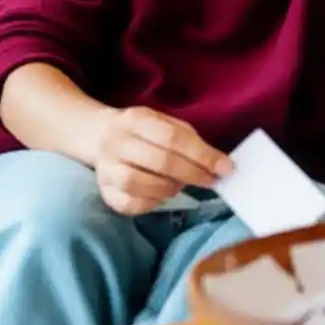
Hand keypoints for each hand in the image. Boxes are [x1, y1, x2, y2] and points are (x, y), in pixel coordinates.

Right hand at [92, 106, 233, 215]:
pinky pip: (130, 204)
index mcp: (135, 119)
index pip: (172, 137)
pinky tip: (162, 195)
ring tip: (181, 185)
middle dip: (192, 173)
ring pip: (140, 184)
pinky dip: (152, 203)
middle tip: (210, 180)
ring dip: (170, 188)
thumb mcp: (163, 122)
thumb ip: (189, 139)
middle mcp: (116, 143)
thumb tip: (219, 163)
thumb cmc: (143, 131)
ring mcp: (106, 169)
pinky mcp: (104, 192)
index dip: (202, 155)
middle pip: (159, 161)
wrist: (99, 136)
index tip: (225, 167)